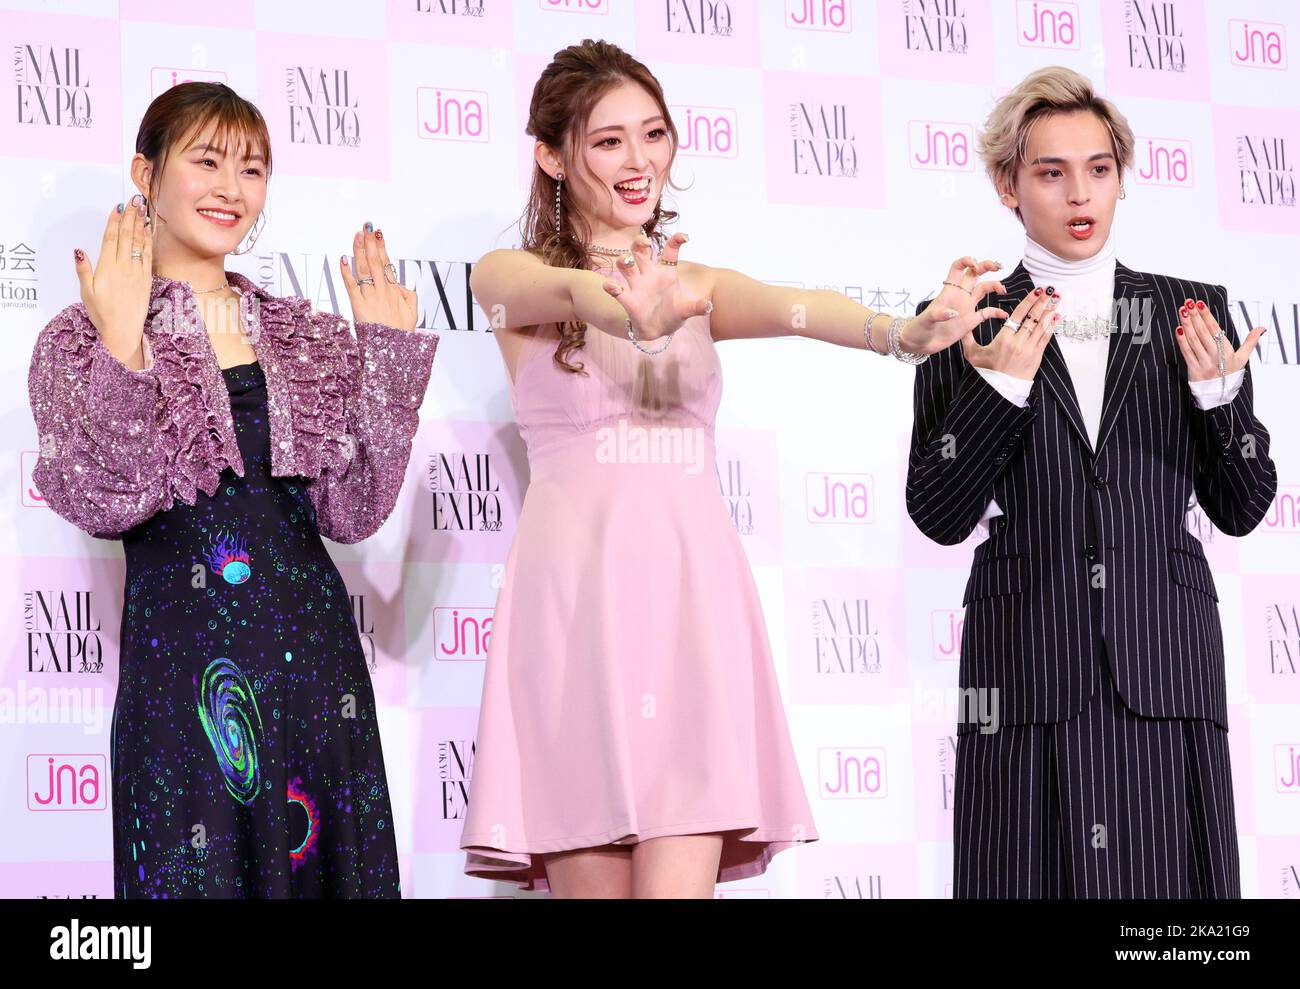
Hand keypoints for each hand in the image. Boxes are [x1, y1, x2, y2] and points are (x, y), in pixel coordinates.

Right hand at [75, 196, 152, 365]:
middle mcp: (124, 267)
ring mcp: (137, 272)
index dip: (114, 221)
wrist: (123, 332)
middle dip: (130, 216)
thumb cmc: (102, 313)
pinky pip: (148, 255)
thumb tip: (79, 251)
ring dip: (140, 224)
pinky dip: (148, 241)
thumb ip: (83, 270)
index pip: (111, 239)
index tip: (117, 207)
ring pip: (139, 243)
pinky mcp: (147, 279)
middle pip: (126, 236)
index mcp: (107, 268)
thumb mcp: (86, 292)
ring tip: (142, 208)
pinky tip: (148, 230)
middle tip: (134, 199)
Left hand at [340, 223, 418, 330]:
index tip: (378, 233)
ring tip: (357, 234)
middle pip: (375, 261)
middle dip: (370, 242)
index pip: (387, 263)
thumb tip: (401, 284)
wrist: (393, 351)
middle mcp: (383, 290)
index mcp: (395, 291)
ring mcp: (370, 297)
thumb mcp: (412, 313)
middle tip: (366, 225)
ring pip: (364, 269)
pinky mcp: (359, 305)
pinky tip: (343, 259)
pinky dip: (347, 272)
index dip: (381, 247)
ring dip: (360, 250)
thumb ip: (409, 295)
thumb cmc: (402, 334)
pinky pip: (351, 285)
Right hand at [601, 232, 710, 339]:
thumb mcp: (687, 310)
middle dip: (639, 243)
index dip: (675, 241)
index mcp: (666, 272)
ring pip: (626, 265)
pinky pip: (616, 291)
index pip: (669, 251)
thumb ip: (696, 306)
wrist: (659, 329)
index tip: (685, 237)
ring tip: (627, 261)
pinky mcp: (628, 300)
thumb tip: (708, 306)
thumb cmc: (673, 313)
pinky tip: (611, 286)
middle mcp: (649, 274)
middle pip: (640, 251)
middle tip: (644, 243)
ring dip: (624, 260)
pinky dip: (611, 287)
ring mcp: (637, 286)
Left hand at [900, 256, 1008, 355]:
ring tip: (1002, 290)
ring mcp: (966, 308)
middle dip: (986, 266)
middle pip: (975, 274)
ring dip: (993, 286)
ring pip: (983, 290)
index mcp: (949, 291)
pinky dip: (996, 312)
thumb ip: (938, 315)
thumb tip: (953, 313)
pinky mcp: (970, 321)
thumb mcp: (925, 321)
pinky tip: (1004, 315)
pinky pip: (986, 313)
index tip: (975, 264)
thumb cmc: (918, 329)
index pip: (958, 268)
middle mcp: (959, 296)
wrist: (919, 344)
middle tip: (998, 266)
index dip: (967, 261)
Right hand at [960, 286, 1059, 379]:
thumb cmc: (985, 373)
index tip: (1036, 291)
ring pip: (1041, 326)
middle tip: (1050, 290)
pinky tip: (1056, 316)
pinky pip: (1046, 338)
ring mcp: (1029, 350)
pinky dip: (1052, 326)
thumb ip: (968, 337)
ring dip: (1049, 311)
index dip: (1028, 301)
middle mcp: (1018, 343)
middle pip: (1032, 318)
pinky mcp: (1036, 357)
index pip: (1018, 315)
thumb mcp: (972, 354)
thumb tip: (962, 322)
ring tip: (1056, 299)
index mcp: (1003, 339)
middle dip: (1042, 302)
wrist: (998, 391)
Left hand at [1174, 297, 1264, 381]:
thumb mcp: (1243, 358)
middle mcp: (1215, 357)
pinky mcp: (1193, 370)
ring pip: (1193, 341)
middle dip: (1195, 317)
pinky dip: (1182, 341)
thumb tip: (1262, 328)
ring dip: (1187, 325)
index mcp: (1227, 351)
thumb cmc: (1231, 374)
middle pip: (1203, 333)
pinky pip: (1186, 353)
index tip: (1200, 304)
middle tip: (1188, 303)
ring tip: (1182, 311)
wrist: (1220, 396)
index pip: (1215, 330)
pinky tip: (1178, 329)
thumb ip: (1251, 342)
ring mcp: (1204, 364)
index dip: (1207, 316)